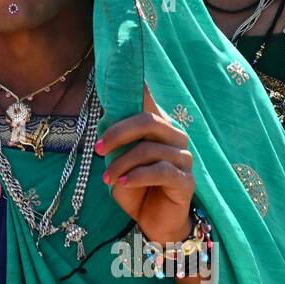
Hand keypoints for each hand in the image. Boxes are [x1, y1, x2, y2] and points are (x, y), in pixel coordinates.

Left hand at [96, 85, 194, 243]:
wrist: (153, 223)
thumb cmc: (135, 188)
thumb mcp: (119, 161)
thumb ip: (117, 140)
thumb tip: (104, 115)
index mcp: (159, 128)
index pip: (149, 101)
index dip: (137, 83)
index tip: (119, 61)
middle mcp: (175, 138)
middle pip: (148, 121)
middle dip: (118, 132)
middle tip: (98, 148)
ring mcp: (184, 159)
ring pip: (149, 149)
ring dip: (122, 163)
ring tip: (107, 178)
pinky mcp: (186, 181)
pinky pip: (160, 171)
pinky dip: (135, 176)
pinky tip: (120, 182)